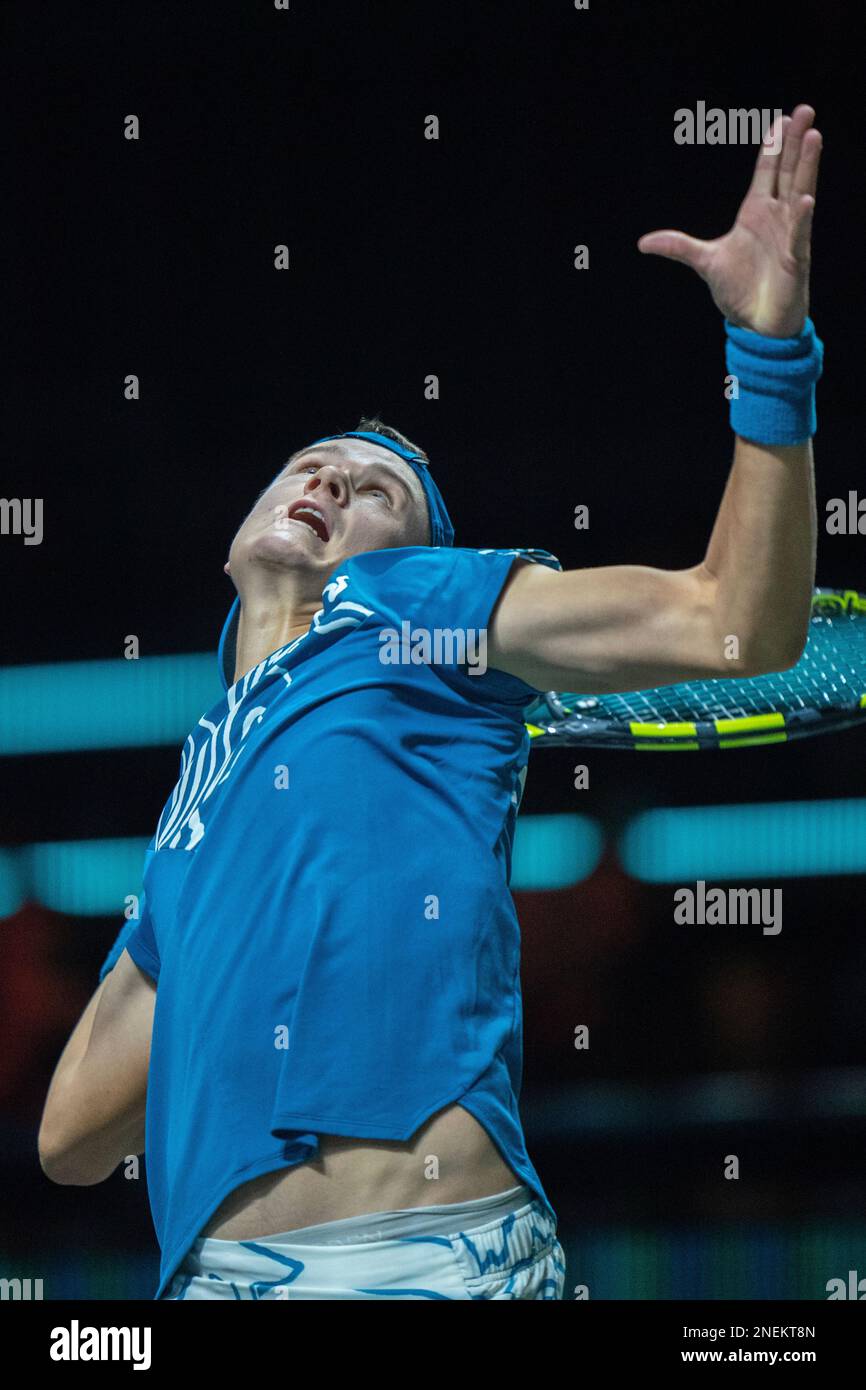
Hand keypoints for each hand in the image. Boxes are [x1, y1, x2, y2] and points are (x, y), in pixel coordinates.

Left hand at [637, 105, 821, 336]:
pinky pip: (799, 235)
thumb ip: (678, 247)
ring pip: (800, 193)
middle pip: (788, 172)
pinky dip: (801, 219)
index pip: (767, 172)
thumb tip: (643, 242)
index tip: (778, 120)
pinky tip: (806, 199)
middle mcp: (777, 217)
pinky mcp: (795, 260)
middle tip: (804, 110)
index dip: (772, 147)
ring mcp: (789, 235)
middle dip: (795, 142)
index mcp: (756, 213)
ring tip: (813, 136)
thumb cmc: (738, 290)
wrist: (755, 324)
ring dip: (806, 166)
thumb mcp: (704, 262)